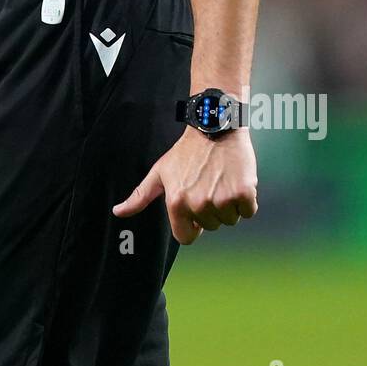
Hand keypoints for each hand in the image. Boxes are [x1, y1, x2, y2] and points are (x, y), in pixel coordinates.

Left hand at [112, 126, 257, 244]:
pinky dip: (246, 199)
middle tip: (208, 184)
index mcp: (177, 203)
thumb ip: (139, 196)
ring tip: (221, 180)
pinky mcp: (243, 193)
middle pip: (211, 226)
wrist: (215, 128)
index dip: (192, 225)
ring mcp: (222, 199)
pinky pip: (248, 211)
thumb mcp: (159, 172)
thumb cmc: (186, 152)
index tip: (195, 210)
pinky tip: (236, 179)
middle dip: (211, 210)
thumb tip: (117, 212)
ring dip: (229, 204)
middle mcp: (199, 204)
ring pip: (230, 219)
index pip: (186, 237)